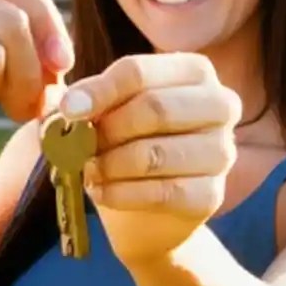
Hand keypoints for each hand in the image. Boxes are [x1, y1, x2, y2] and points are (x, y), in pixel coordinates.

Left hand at [58, 53, 240, 263]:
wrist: (141, 214)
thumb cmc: (122, 146)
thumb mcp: (100, 114)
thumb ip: (81, 101)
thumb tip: (63, 102)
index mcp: (193, 71)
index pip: (138, 71)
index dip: (98, 91)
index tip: (68, 111)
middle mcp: (220, 105)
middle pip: (154, 108)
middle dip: (107, 130)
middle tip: (77, 146)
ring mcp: (222, 151)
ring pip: (155, 153)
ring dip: (110, 164)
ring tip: (87, 170)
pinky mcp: (212, 195)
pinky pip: (161, 192)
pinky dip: (120, 194)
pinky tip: (100, 193)